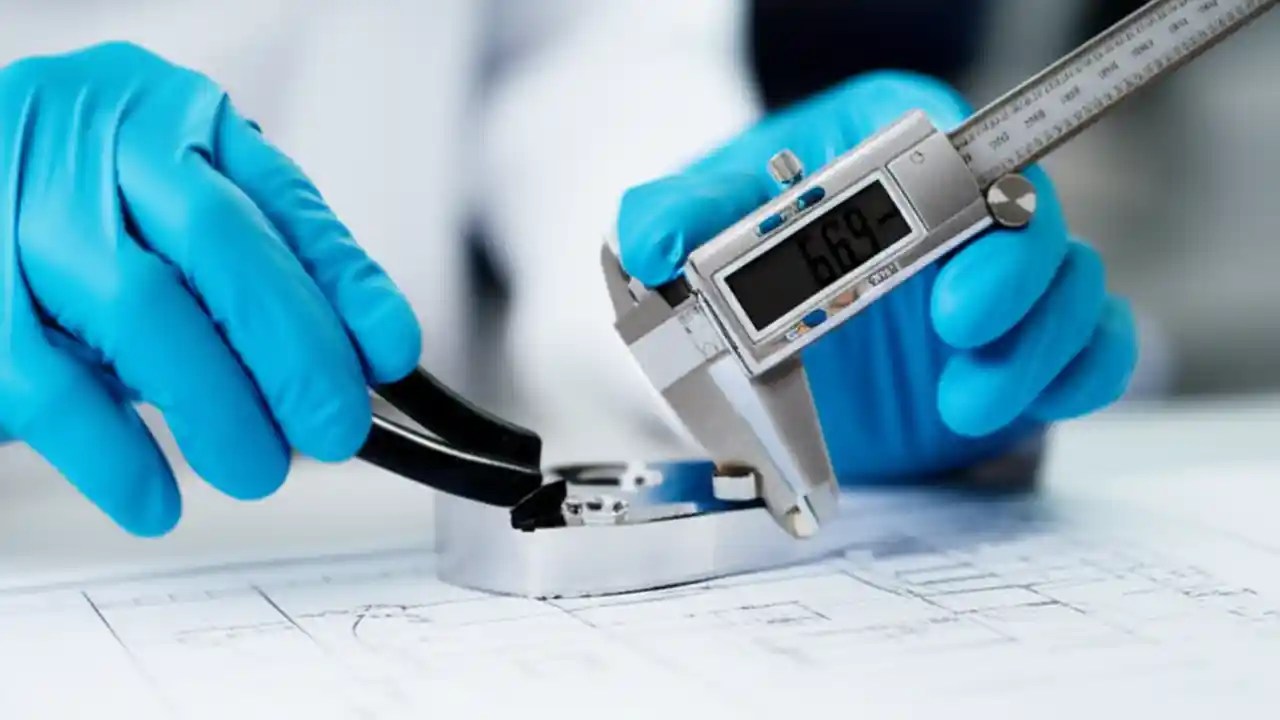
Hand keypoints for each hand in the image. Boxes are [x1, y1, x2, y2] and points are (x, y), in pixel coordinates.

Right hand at [0, 43, 420, 533]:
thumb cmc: (84, 207)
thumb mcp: (180, 206)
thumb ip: (270, 260)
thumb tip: (366, 353)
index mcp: (165, 116)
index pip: (277, 196)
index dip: (343, 281)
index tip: (392, 351)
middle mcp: (92, 141)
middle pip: (218, 243)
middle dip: (294, 349)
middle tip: (334, 428)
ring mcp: (19, 210)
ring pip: (139, 310)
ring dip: (216, 407)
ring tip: (259, 470)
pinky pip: (44, 381)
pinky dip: (111, 452)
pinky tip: (156, 496)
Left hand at [616, 71, 1137, 483]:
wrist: (754, 349)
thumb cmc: (737, 257)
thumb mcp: (692, 225)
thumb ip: (669, 217)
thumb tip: (655, 243)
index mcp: (881, 151)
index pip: (942, 139)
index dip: (959, 175)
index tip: (943, 225)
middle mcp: (951, 208)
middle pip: (1025, 211)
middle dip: (1006, 270)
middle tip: (958, 321)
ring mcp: (993, 279)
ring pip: (1069, 283)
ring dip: (1032, 344)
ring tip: (964, 404)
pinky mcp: (1016, 346)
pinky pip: (1090, 348)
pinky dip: (1078, 375)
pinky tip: (1031, 401)